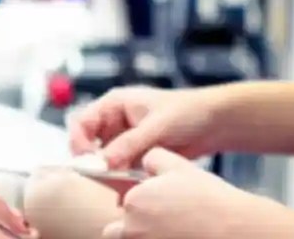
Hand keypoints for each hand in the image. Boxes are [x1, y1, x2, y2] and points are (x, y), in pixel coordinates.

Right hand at [69, 86, 223, 169]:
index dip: (79, 142)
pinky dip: (122, 180)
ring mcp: (124, 140)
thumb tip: (103, 163)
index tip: (89, 162)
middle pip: (88, 144)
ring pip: (103, 160)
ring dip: (108, 173)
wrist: (214, 124)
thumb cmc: (186, 112)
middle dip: (93, 162)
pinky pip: (120, 171)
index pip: (82, 123)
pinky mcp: (136, 157)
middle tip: (103, 178)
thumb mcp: (157, 126)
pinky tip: (130, 188)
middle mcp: (114, 122)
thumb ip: (129, 144)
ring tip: (121, 183)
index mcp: (114, 104)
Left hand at [105, 149, 272, 238]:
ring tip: (173, 229)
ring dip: (144, 235)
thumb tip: (143, 162)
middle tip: (161, 221)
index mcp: (134, 201)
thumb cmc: (209, 200)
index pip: (124, 204)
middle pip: (116, 231)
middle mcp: (132, 229)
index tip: (158, 204)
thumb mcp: (180, 167)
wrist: (236, 231)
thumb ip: (153, 158)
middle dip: (133, 227)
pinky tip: (180, 235)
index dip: (140, 203)